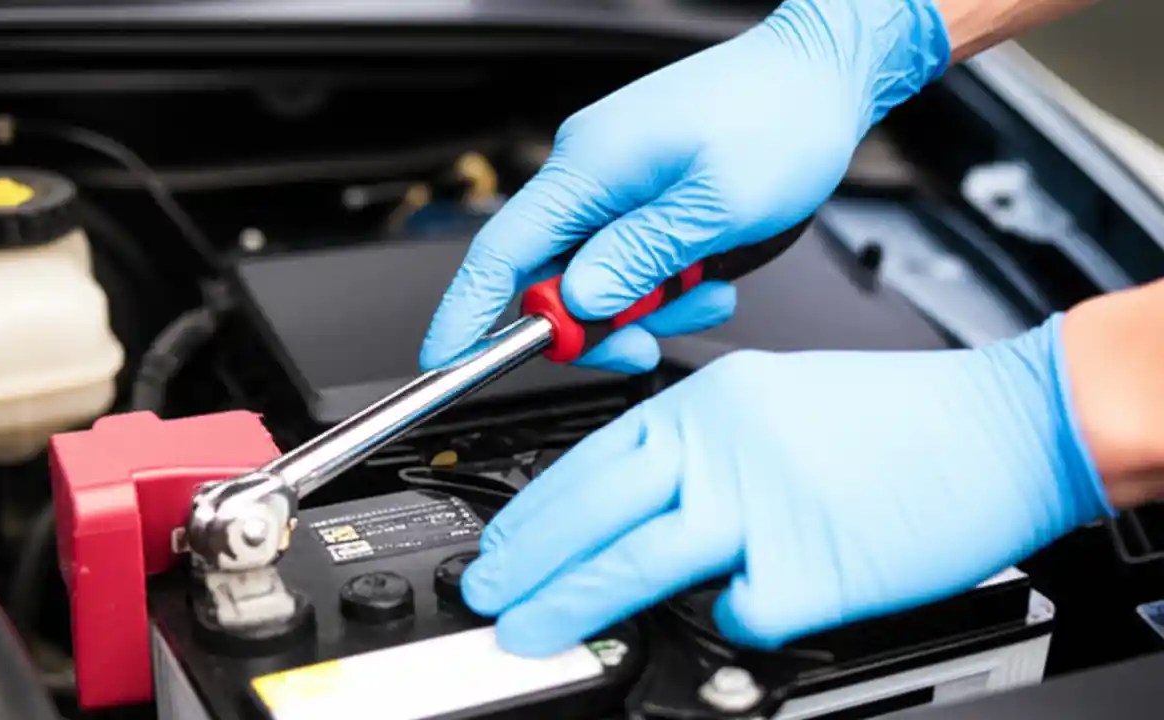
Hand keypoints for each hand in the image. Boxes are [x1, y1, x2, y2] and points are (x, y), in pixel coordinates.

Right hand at [420, 0, 950, 373]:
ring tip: (709, 286)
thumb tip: (577, 302)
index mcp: (590, 167)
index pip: (501, 252)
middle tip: (650, 340)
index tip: (446, 359)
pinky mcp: (639, 187)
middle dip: (599, 322)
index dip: (468, 312)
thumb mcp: (717, 207)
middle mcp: (589, 170)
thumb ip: (640, 260)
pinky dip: (662, 278)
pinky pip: (627, 253)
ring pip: (597, 274)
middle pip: (553, 277)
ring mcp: (614, 178)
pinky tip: (707, 267)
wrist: (825, 73)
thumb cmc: (782, 119)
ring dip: (648, 301)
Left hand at [460, 315, 1111, 654]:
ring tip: (530, 631)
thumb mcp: (775, 398)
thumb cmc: (905, 414)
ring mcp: (761, 507)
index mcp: (709, 403)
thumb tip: (642, 500)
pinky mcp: (807, 567)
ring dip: (572, 603)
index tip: (503, 542)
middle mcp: (723, 449)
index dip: (536, 510)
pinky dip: (733, 618)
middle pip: (594, 513)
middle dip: (527, 561)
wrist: (1007, 424)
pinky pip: (741, 611)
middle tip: (488, 593)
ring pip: (635, 562)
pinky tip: (748, 605)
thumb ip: (702, 447)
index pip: (591, 460)